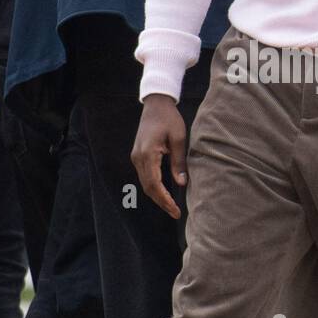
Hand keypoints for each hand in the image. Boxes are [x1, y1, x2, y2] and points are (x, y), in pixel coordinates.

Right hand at [131, 93, 186, 218]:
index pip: (155, 184)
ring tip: (171, 207)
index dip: (165, 200)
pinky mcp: (138, 156)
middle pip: (148, 187)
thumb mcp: (178, 139)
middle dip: (161, 202)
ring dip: (157, 196)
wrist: (156, 104)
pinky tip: (164, 193)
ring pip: (145, 183)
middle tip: (175, 213)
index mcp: (148, 153)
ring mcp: (136, 157)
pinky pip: (145, 176)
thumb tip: (181, 184)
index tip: (175, 210)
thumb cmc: (170, 119)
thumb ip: (178, 162)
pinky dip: (153, 187)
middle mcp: (138, 157)